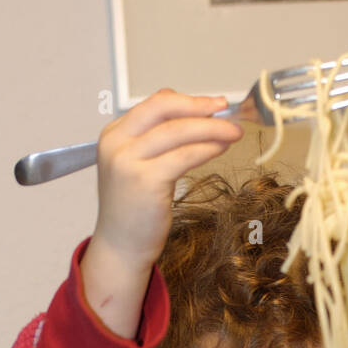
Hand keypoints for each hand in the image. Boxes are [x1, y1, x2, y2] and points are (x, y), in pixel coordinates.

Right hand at [91, 89, 242, 271]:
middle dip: (200, 107)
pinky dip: (207, 149)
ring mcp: (129, 162)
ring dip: (211, 128)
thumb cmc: (134, 209)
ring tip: (233, 132)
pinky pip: (184, 156)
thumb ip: (156, 139)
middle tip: (226, 111)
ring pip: (178, 131)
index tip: (212, 104)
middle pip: (165, 109)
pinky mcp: (146, 181)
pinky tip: (220, 149)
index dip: (188, 100)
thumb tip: (191, 113)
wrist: (121, 246)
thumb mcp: (138, 165)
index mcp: (114, 134)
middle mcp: (117, 143)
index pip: (154, 104)